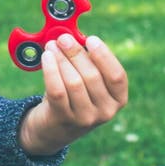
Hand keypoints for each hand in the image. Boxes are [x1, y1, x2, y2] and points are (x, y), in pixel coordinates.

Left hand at [19, 34, 127, 155]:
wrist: (53, 128)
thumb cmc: (72, 95)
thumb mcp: (86, 81)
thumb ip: (86, 62)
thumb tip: (72, 37)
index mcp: (117, 99)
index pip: (117, 76)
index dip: (104, 56)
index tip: (90, 39)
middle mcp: (106, 111)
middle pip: (92, 76)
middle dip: (76, 53)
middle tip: (63, 38)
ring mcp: (85, 118)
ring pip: (73, 82)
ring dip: (61, 59)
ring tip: (51, 46)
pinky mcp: (64, 119)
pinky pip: (57, 90)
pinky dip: (50, 70)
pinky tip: (46, 57)